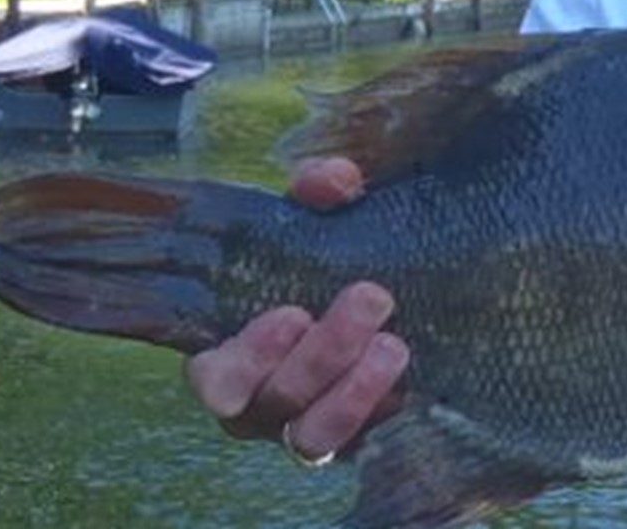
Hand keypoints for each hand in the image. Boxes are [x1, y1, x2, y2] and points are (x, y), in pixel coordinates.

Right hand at [184, 157, 410, 461]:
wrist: (381, 290)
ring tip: (395, 345)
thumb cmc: (325, 255)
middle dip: (323, 352)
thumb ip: (320, 190)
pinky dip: (385, 411)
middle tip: (372, 296)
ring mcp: (306, 426)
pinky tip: (413, 377)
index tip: (291, 314)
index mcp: (233, 355)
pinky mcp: (355, 440)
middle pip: (277, 399)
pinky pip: (365, 445)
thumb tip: (334, 180)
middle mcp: (261, 403)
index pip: (214, 379)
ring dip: (355, 393)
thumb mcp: (318, 215)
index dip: (242, 360)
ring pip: (316, 434)